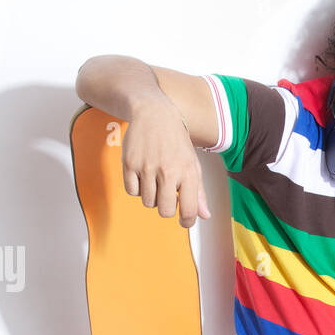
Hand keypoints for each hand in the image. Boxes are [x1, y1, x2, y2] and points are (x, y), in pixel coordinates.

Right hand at [121, 96, 211, 229]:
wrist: (154, 114)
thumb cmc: (176, 141)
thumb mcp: (193, 164)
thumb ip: (199, 192)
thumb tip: (204, 215)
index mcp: (188, 172)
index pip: (189, 210)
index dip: (187, 220)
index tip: (185, 220)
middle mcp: (168, 170)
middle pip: (165, 211)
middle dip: (167, 209)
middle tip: (168, 197)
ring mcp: (147, 167)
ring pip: (148, 202)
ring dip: (152, 197)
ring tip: (156, 180)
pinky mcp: (130, 163)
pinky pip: (132, 192)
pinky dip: (137, 189)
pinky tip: (144, 176)